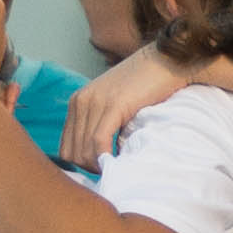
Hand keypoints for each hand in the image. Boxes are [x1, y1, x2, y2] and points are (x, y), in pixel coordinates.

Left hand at [60, 46, 185, 169]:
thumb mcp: (114, 104)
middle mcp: (80, 101)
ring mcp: (95, 102)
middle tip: (112, 170)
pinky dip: (106, 157)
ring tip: (118, 166)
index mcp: (77, 102)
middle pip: (72, 153)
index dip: (81, 165)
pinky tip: (120, 160)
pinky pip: (99, 141)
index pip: (65, 147)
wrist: (167, 61)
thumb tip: (97, 158)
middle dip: (90, 168)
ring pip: (84, 150)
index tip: (102, 169)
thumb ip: (101, 124)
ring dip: (99, 165)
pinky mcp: (113, 105)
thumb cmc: (146, 86)